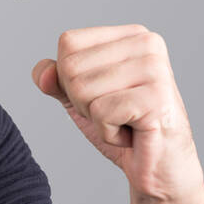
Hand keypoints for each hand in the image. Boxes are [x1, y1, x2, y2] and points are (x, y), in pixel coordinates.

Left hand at [32, 26, 203, 203]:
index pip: (68, 43)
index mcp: (132, 35)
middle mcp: (148, 44)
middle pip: (71, 67)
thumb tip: (43, 73)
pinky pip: (101, 113)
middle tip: (116, 113)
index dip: (70, 78)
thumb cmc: (124, 128)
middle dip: (82, 102)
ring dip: (97, 119)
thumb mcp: (81, 99)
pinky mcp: (157, 98)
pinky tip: (134, 134)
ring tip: (127, 122)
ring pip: (82, 90)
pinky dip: (109, 133)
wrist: (160, 168)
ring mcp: (155, 69)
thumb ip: (56, 80)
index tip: (104, 95)